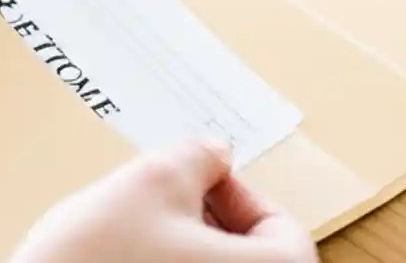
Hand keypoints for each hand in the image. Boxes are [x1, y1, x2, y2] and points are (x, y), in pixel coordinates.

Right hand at [11, 140, 317, 262]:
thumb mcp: (150, 181)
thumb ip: (197, 156)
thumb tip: (214, 154)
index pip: (279, 225)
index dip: (234, 190)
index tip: (198, 178)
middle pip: (250, 256)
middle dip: (208, 220)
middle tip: (164, 202)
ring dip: (185, 250)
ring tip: (137, 235)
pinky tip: (125, 261)